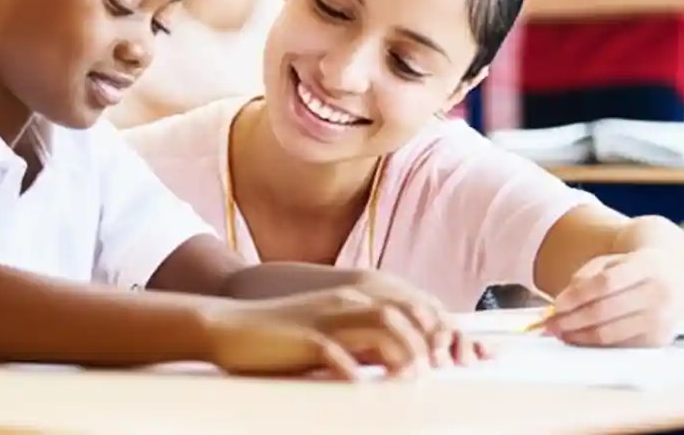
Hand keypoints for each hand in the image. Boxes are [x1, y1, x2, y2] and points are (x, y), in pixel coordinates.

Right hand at [204, 286, 487, 380]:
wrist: (230, 327)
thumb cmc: (281, 337)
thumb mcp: (329, 334)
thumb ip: (363, 341)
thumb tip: (399, 360)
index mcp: (353, 298)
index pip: (408, 306)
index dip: (436, 330)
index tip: (453, 358)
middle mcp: (344, 302)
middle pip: (402, 313)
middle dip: (428, 340)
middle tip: (440, 371)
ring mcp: (324, 318)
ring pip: (378, 326)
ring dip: (402, 351)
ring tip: (412, 379)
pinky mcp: (303, 338)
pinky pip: (334, 350)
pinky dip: (353, 367)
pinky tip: (362, 385)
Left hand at [544, 248, 683, 346]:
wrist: (682, 274)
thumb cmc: (637, 265)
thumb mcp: (613, 259)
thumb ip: (587, 275)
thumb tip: (561, 302)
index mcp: (648, 266)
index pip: (605, 283)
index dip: (577, 296)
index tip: (554, 305)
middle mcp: (660, 293)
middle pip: (606, 311)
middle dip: (572, 320)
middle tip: (549, 325)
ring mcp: (665, 319)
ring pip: (613, 333)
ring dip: (581, 336)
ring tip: (560, 334)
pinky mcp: (662, 338)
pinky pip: (623, 345)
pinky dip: (598, 344)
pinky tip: (581, 339)